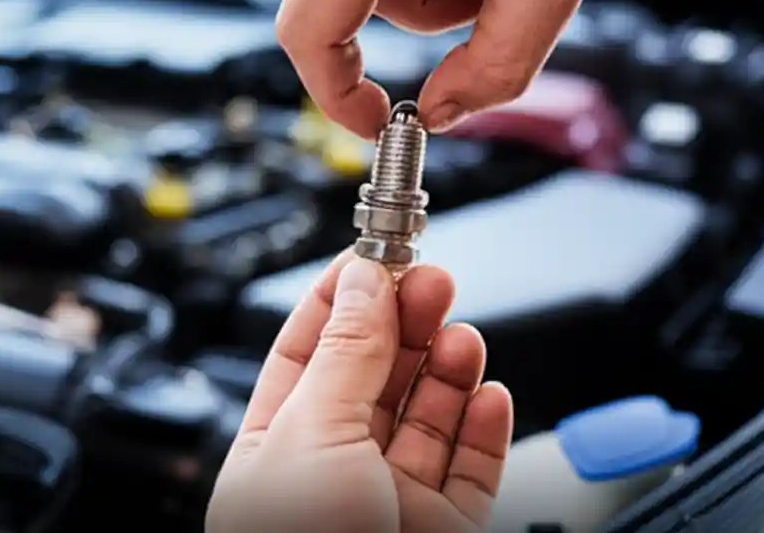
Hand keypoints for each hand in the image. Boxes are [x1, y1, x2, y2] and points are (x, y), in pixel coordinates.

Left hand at [206, 252, 512, 531]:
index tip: (375, 256)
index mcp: (275, 450)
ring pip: (428, 420)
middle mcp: (334, 474)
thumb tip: (361, 280)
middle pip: (375, 379)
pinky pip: (472, 470)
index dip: (343, 300)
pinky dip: (485, 429)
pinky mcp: (445, 529)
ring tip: (460, 334)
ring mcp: (392, 503)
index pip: (308, 354)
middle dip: (405, 323)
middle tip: (431, 280)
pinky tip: (488, 394)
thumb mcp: (312, 435)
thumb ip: (345, 355)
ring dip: (448, 369)